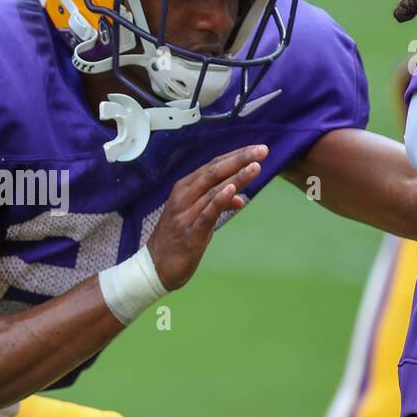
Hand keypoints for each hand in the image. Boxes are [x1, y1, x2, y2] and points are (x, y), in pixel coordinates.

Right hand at [146, 144, 266, 290]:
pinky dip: (219, 201)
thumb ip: (217, 204)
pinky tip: (233, 191)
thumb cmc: (176, 239)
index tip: (257, 149)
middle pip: (213, 172)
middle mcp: (183, 197)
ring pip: (212, 190)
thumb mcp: (197, 217)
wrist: (154, 267)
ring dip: (235, 177)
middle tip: (262, 151)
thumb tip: (240, 197)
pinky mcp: (191, 234)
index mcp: (184, 189)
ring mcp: (185, 215)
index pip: (212, 166)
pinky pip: (206, 214)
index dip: (236, 156)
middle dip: (239, 160)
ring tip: (255, 167)